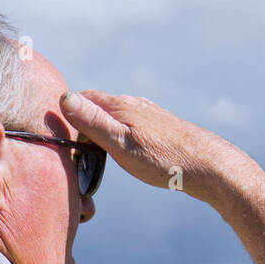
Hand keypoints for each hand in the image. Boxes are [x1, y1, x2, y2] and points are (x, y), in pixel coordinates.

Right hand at [60, 89, 251, 202]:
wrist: (205, 165)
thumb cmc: (162, 159)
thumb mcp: (120, 143)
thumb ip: (92, 122)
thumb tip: (65, 98)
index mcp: (120, 106)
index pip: (83, 98)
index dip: (67, 114)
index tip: (58, 136)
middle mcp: (133, 104)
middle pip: (98, 107)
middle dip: (81, 122)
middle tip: (72, 150)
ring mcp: (147, 115)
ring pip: (114, 117)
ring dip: (100, 130)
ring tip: (93, 154)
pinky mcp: (158, 128)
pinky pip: (129, 126)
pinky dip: (118, 136)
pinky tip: (121, 152)